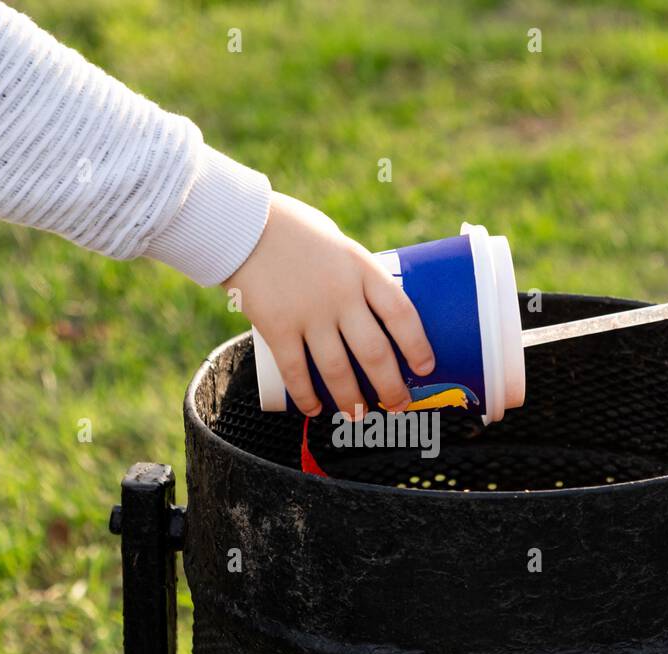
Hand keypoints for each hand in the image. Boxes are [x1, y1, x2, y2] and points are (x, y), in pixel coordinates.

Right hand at [224, 193, 434, 417]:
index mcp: (361, 268)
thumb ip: (353, 276)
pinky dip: (307, 396)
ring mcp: (309, 312)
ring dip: (351, 400)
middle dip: (390, 386)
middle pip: (375, 351)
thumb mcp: (338, 244)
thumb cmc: (293, 230)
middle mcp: (340, 294)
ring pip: (338, 369)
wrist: (241, 224)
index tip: (425, 368)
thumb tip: (369, 311)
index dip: (417, 345)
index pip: (401, 313)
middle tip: (397, 406)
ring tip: (359, 416)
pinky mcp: (277, 326)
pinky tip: (315, 410)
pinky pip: (296, 371)